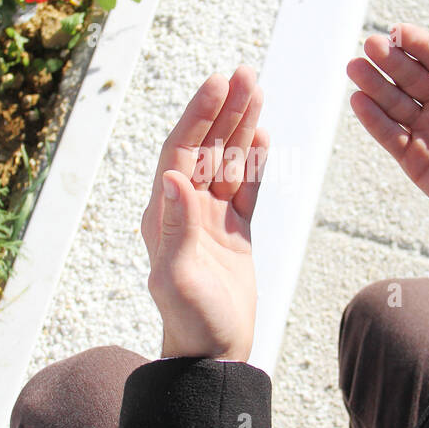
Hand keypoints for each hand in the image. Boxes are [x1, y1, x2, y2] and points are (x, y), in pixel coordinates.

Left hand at [141, 65, 268, 362]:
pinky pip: (245, 187)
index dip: (199, 114)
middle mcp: (184, 210)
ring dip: (241, 126)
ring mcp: (211, 220)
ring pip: (228, 161)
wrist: (214, 354)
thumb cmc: (192, 321)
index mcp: (165, 214)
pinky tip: (263, 135)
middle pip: (206, 146)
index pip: (181, 150)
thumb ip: (176, 225)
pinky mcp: (233, 233)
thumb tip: (173, 175)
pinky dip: (254, 160)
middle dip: (225, 109)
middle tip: (246, 73)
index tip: (218, 83)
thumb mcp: (179, 275)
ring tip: (258, 89)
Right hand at [347, 24, 428, 230]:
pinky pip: (390, 136)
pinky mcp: (415, 160)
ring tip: (355, 67)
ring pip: (395, 103)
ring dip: (374, 84)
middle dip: (390, 60)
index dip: (418, 44)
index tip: (398, 31)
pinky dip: (373, 119)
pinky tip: (359, 100)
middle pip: (411, 77)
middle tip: (371, 44)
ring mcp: (428, 131)